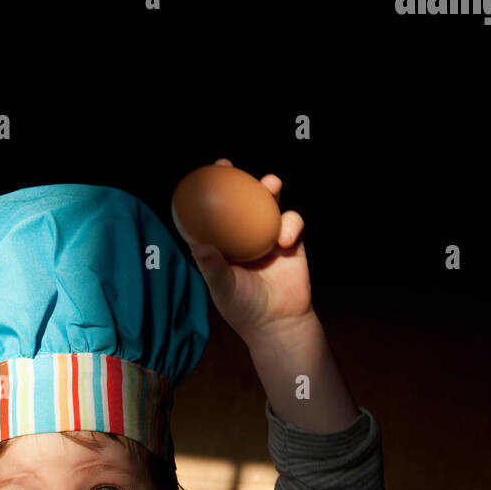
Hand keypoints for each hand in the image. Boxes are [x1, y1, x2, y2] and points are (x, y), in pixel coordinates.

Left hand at [188, 158, 312, 337]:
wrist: (279, 322)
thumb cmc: (245, 308)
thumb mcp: (223, 288)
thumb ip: (212, 267)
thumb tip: (197, 245)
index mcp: (225, 243)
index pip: (214, 213)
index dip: (208, 192)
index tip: (202, 174)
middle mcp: (246, 235)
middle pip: (242, 200)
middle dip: (238, 179)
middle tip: (231, 167)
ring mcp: (269, 236)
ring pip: (270, 204)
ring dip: (270, 190)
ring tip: (271, 186)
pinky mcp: (292, 241)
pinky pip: (293, 222)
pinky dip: (290, 225)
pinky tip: (284, 239)